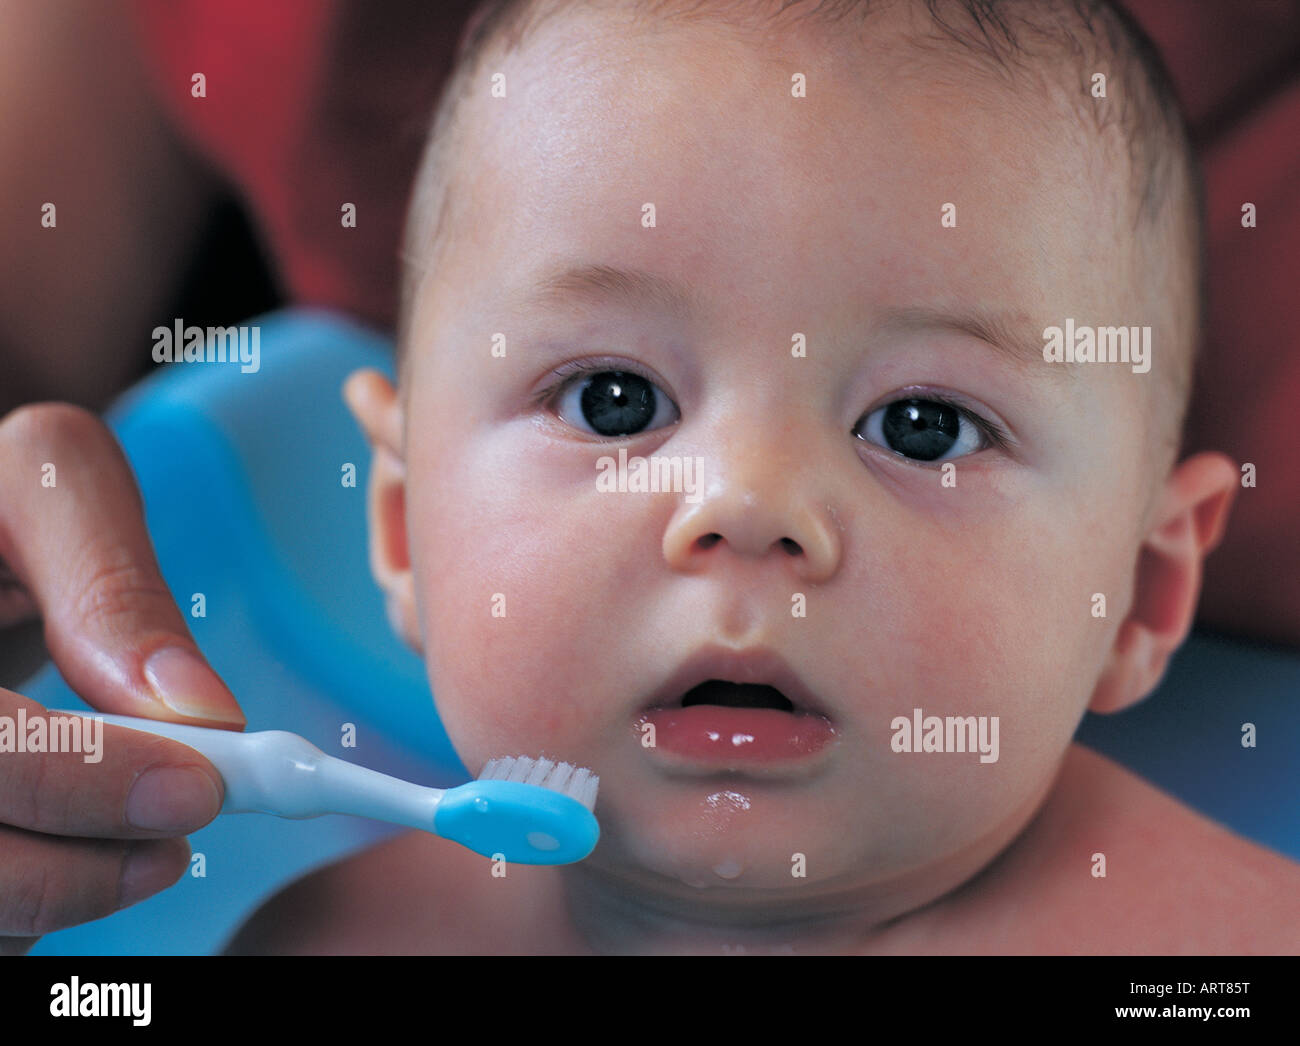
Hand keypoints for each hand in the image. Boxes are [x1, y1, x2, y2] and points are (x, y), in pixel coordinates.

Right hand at [0, 403, 244, 954]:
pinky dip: (25, 908)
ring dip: (54, 899)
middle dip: (77, 868)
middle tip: (179, 839)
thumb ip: (112, 589)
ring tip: (131, 844)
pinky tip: (68, 851)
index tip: (196, 786)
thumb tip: (201, 712)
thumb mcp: (44, 488)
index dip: (77, 780)